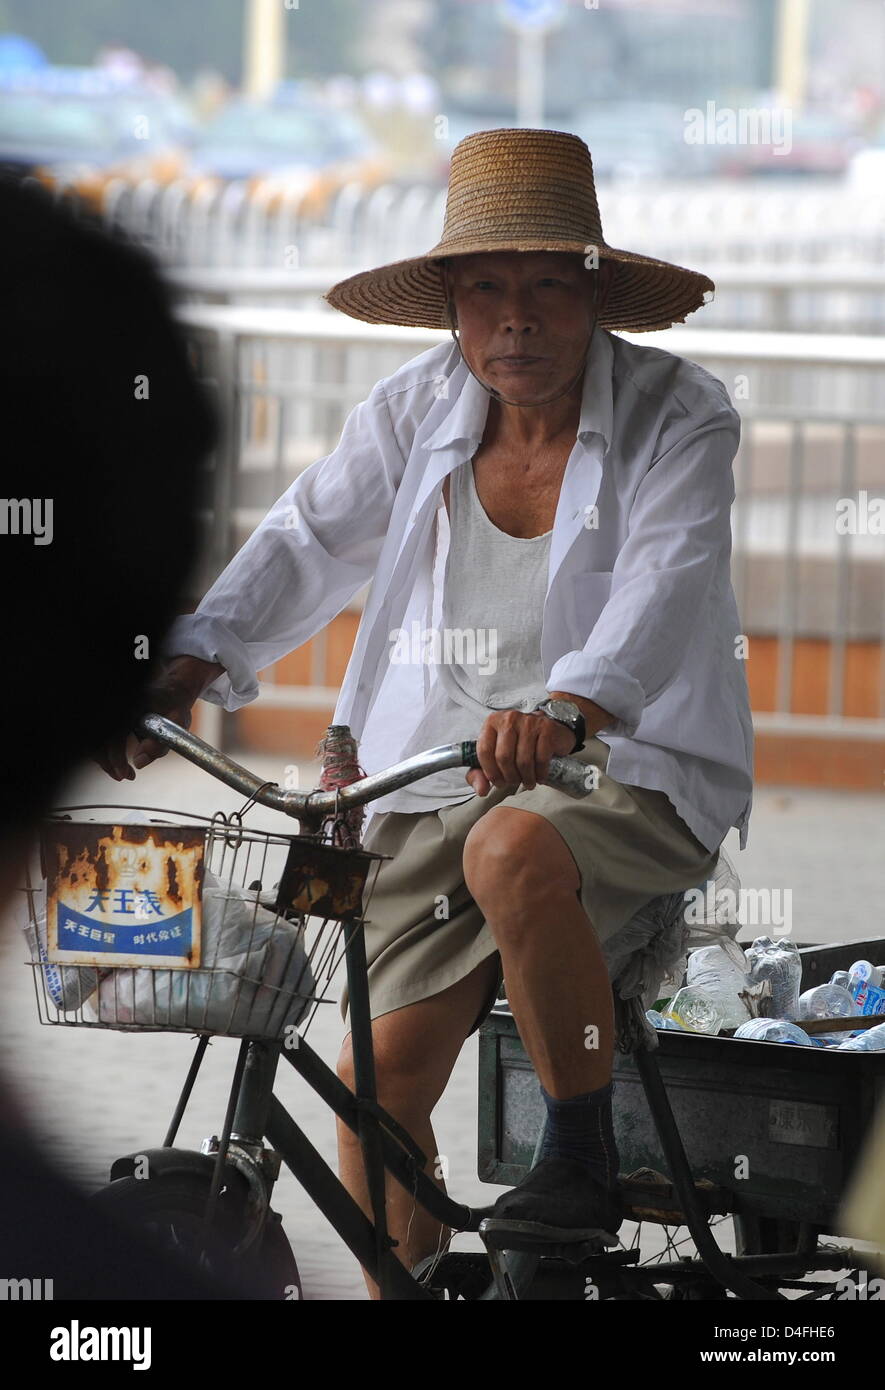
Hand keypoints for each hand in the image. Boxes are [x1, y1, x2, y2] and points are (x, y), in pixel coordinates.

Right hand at [92, 657, 216, 781]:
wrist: (170, 690)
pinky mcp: (111, 721)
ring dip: (105, 760)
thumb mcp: (177, 723)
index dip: (116, 757)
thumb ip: (160, 743)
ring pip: (96, 742)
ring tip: (125, 773)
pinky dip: (106, 754)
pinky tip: (120, 765)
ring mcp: (112, 713)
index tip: (124, 773)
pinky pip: (99, 741)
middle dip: (108, 762)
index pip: (114, 735)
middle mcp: (118, 708)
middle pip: (99, 741)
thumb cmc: (174, 706)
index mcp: (131, 705)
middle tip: (123, 776)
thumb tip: (138, 762)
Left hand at [467, 709, 575, 796]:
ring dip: (526, 778)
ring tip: (527, 781)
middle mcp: (509, 719)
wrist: (547, 732)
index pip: (484, 751)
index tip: (498, 782)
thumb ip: (480, 774)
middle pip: (504, 757)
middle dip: (509, 777)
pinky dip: (540, 773)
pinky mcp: (546, 728)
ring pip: (523, 760)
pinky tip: (539, 776)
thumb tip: (481, 790)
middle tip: (514, 782)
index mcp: (492, 722)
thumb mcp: (495, 755)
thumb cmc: (518, 743)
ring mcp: (529, 722)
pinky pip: (541, 759)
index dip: (491, 772)